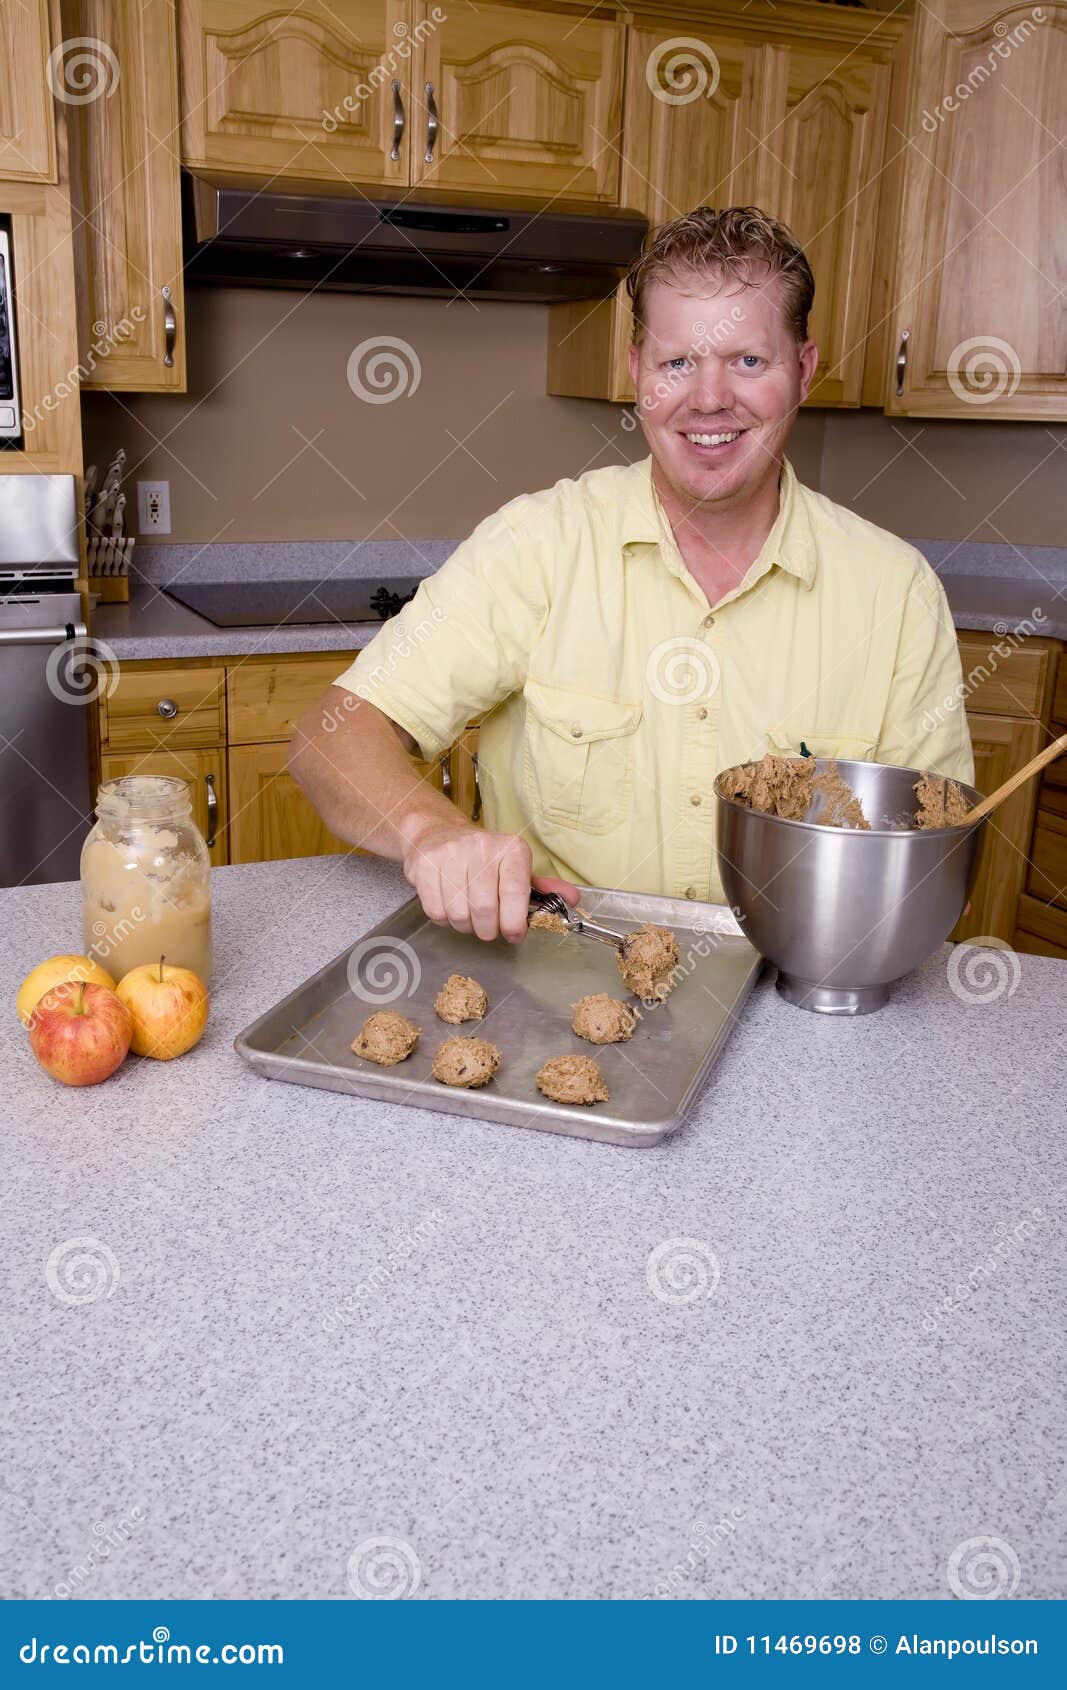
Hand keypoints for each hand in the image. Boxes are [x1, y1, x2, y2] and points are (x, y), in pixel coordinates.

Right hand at [401, 821, 578, 943]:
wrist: (436, 832)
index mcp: (511, 849)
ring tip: (468, 914)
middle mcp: (482, 847)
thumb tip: (573, 900)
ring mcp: (450, 854)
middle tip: (488, 927)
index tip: (514, 934)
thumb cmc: (482, 857)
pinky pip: (436, 911)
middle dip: (488, 929)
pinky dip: (444, 919)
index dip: (514, 923)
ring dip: (465, 925)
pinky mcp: (425, 866)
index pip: (516, 894)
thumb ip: (543, 888)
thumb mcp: (515, 867)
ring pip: (459, 914)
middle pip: (485, 910)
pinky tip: (449, 905)